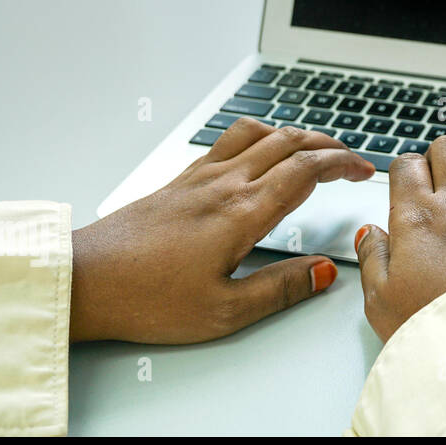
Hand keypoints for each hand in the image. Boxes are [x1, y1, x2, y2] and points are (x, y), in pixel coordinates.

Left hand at [70, 118, 374, 342]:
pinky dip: (259, 135)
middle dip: (328, 144)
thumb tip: (323, 271)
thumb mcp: (223, 311)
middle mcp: (223, 184)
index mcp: (241, 212)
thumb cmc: (145, 298)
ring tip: (313, 146)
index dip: (342, 164)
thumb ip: (281, 289)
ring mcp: (199, 177)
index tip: (363, 171)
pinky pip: (229, 141)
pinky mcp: (179, 181)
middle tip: (350, 160)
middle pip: (288, 142)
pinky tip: (258, 150)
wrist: (82, 280)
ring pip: (259, 133)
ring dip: (295, 133)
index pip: (306, 170)